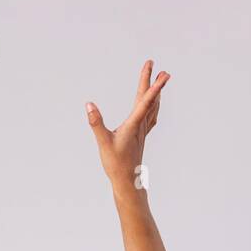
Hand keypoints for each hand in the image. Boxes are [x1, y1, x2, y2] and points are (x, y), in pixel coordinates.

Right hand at [86, 60, 169, 189]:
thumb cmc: (116, 164)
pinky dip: (153, 107)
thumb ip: (96, 123)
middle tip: (158, 66)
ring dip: (156, 93)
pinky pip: (150, 117)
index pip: (144, 100)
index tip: (159, 71)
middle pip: (149, 100)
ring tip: (160, 81)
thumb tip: (89, 105)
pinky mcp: (140, 137)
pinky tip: (155, 107)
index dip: (152, 85)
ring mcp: (142, 131)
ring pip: (152, 108)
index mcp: (133, 125)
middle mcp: (140, 126)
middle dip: (152, 82)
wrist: (128, 183)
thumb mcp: (103, 142)